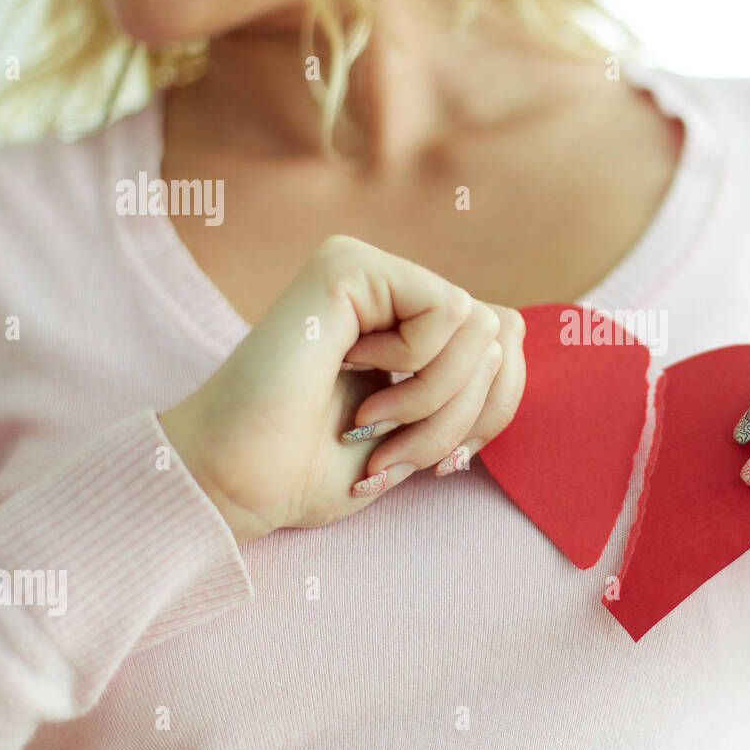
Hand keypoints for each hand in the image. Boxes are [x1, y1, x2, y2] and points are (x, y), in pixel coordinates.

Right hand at [159, 235, 524, 543]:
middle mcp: (390, 289)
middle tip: (392, 450)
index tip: (438, 462)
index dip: (491, 413)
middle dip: (463, 417)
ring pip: (484, 329)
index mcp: (406, 326)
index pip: (508, 343)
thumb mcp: (422, 431)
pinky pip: (451, 311)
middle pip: (504, 336)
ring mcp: (369, 270)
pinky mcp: (349, 264)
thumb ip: (471, 380)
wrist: (234, 485)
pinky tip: (354, 377)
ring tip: (369, 424)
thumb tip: (515, 324)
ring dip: (436, 404)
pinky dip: (418, 370)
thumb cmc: (313, 469)